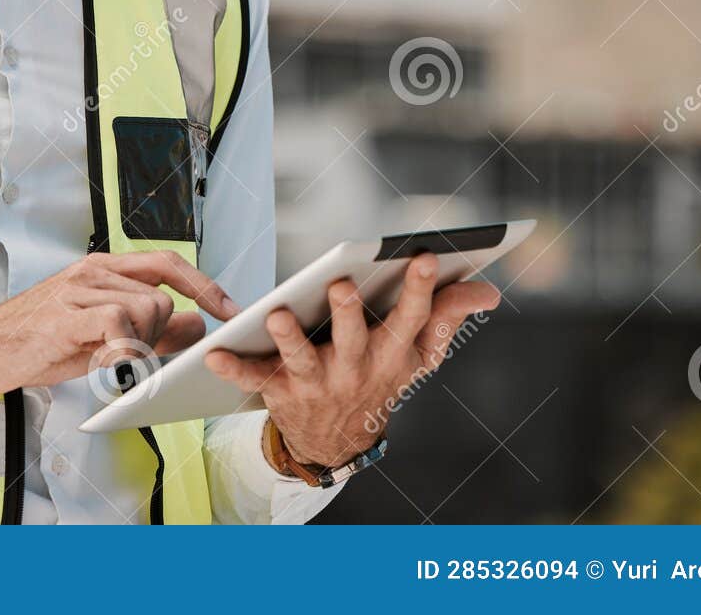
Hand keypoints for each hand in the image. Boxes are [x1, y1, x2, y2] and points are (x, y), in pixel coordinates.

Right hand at [0, 250, 239, 411]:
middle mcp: (92, 271)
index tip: (230, 309)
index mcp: (101, 271)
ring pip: (147, 307)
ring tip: (110, 360)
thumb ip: (148, 329)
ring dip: (141, 343)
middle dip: (162, 331)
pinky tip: (107, 364)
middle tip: (132, 354)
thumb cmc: (35, 343)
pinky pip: (119, 323)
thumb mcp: (99, 335)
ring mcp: (78, 289)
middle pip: (163, 291)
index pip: (167, 263)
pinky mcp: (66, 314)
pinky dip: (125, 349)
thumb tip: (196, 326)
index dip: (204, 284)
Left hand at [203, 252, 499, 469]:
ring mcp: (317, 382)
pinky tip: (213, 354)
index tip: (424, 258)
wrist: (336, 441)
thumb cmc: (377, 376)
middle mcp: (357, 369)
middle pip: (354, 339)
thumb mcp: (415, 354)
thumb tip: (487, 290)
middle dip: (348, 314)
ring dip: (289, 338)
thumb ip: (446, 316)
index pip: (412, 320)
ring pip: (302, 359)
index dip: (420, 290)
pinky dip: (233, 369)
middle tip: (341, 285)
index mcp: (392, 354)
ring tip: (277, 315)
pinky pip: (254, 380)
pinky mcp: (279, 391)